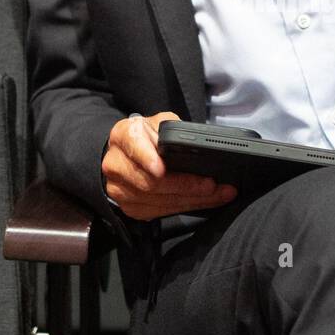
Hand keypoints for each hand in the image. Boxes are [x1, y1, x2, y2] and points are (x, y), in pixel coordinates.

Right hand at [102, 111, 237, 220]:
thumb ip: (173, 130)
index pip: (134, 146)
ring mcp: (120, 189)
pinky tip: (202, 202)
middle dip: (186, 185)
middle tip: (212, 185)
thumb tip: (196, 148)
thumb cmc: (147, 136)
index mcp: (123, 135)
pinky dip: (185, 208)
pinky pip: (159, 212)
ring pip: (158, 200)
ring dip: (192, 200)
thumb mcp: (160, 122)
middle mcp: (116, 163)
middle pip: (151, 182)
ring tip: (217, 195)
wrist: (127, 154)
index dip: (147, 159)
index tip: (161, 168)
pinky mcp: (129, 207)